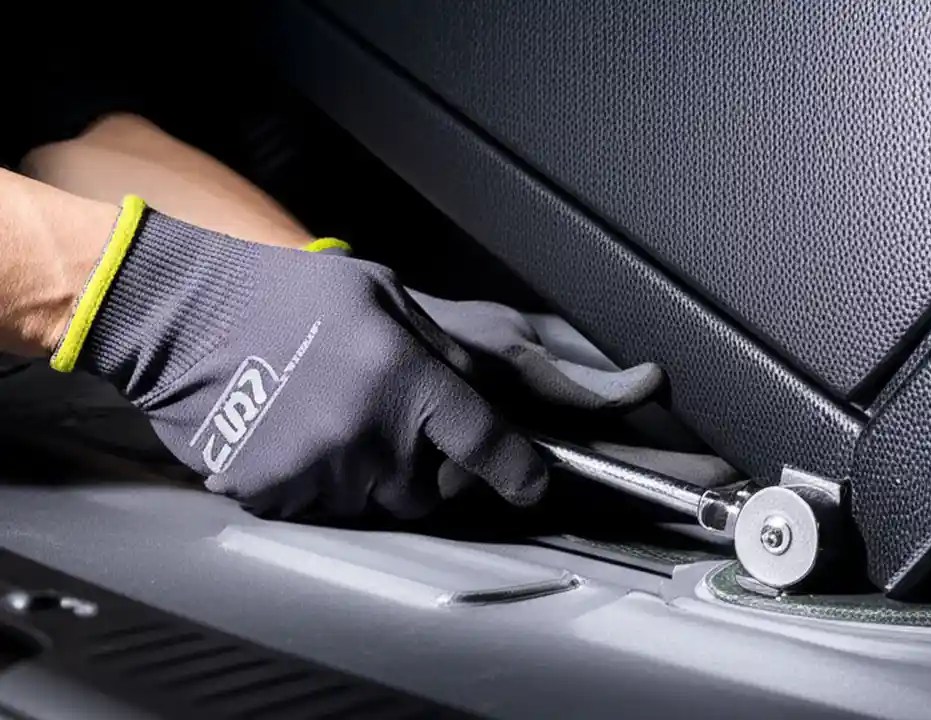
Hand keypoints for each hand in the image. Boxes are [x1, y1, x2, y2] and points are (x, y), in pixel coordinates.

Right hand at [53, 198, 545, 519]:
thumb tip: (481, 393)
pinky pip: (320, 510)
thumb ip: (439, 350)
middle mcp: (368, 435)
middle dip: (422, 469)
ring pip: (374, 505)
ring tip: (331, 422)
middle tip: (386, 425)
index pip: (485, 444)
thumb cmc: (286, 296)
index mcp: (405, 379)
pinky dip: (318, 486)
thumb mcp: (383, 296)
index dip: (518, 472)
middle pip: (428, 492)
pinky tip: (295, 438)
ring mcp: (319, 472)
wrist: (184, 316)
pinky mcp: (273, 496)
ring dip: (368, 477)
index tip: (532, 487)